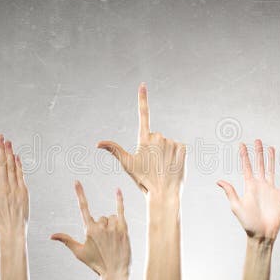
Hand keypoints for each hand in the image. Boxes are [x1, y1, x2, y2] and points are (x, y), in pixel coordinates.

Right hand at [0, 134, 28, 236]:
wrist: (12, 232)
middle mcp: (4, 188)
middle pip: (3, 164)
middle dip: (1, 149)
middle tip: (1, 137)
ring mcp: (15, 189)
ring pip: (12, 167)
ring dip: (10, 153)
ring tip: (8, 142)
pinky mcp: (24, 192)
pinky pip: (21, 176)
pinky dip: (19, 165)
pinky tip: (17, 156)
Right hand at [51, 181, 130, 276]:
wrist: (115, 272)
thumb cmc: (96, 263)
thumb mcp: (79, 252)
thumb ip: (66, 240)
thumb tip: (50, 235)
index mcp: (89, 230)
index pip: (83, 207)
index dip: (80, 193)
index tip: (76, 181)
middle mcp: (101, 226)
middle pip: (100, 217)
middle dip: (101, 227)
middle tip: (105, 243)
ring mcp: (113, 227)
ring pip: (110, 217)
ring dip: (111, 225)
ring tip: (112, 241)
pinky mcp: (124, 229)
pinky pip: (120, 210)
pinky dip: (119, 200)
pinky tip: (117, 190)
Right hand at [97, 83, 185, 197]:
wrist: (163, 193)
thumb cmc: (143, 180)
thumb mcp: (127, 164)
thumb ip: (113, 149)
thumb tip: (97, 143)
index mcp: (144, 139)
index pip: (142, 114)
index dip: (142, 99)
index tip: (142, 85)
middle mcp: (158, 138)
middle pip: (156, 136)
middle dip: (154, 147)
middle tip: (153, 164)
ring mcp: (171, 142)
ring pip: (167, 143)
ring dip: (165, 152)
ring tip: (162, 167)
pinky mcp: (182, 148)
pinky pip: (178, 147)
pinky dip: (176, 154)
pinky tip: (172, 165)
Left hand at [217, 140, 279, 239]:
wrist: (262, 234)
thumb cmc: (248, 223)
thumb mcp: (236, 206)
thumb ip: (230, 192)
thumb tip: (219, 180)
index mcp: (249, 186)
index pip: (247, 167)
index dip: (244, 156)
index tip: (242, 145)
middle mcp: (260, 186)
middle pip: (259, 165)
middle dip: (258, 153)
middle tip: (257, 140)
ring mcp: (270, 190)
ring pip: (271, 170)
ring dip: (271, 159)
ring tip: (271, 148)